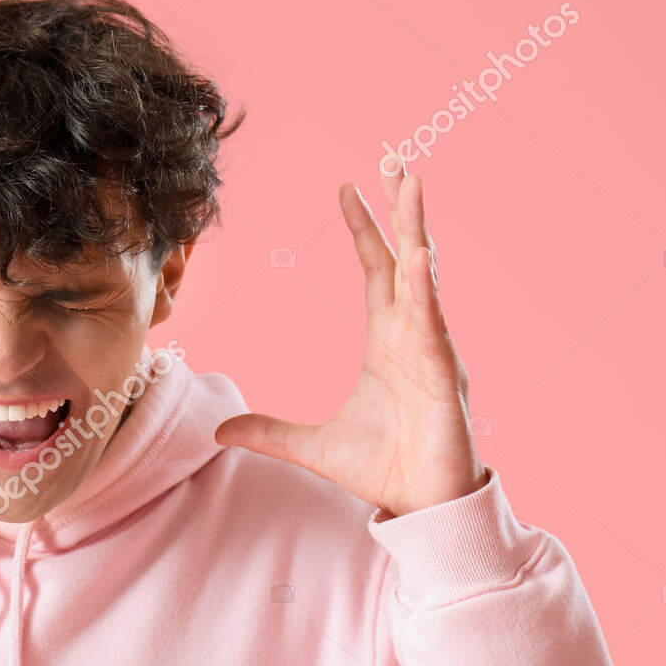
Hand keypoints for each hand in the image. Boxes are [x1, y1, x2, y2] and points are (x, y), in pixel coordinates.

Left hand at [215, 164, 485, 516]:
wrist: (422, 506)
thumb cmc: (383, 469)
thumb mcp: (310, 447)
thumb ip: (267, 432)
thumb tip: (219, 428)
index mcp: (387, 342)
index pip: (376, 270)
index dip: (364, 229)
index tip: (347, 188)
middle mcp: (413, 335)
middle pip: (405, 257)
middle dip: (401, 208)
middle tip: (393, 158)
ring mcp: (432, 350)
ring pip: (425, 276)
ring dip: (417, 229)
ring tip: (411, 183)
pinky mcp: (445, 374)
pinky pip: (433, 322)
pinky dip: (425, 288)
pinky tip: (417, 255)